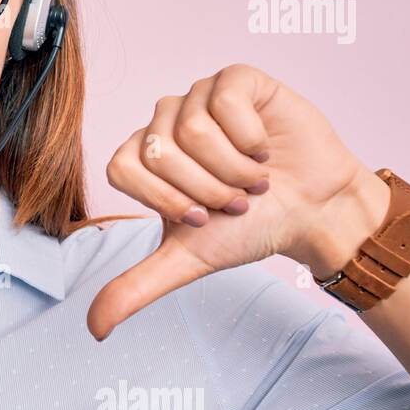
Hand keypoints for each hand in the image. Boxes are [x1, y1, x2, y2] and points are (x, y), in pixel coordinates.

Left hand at [87, 64, 390, 339]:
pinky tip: (266, 148)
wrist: (314, 212)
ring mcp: (199, 95)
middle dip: (205, 188)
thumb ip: (136, 287)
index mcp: (143, 157)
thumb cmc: (250, 229)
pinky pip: (225, 100)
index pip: (123, 168)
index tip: (201, 217)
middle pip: (159, 150)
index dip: (164, 198)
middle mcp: (164, 121)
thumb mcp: (187, 260)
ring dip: (233, 167)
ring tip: (255, 179)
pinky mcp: (236, 79)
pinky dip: (251, 137)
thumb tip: (94, 329)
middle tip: (237, 201)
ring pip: (193, 127)